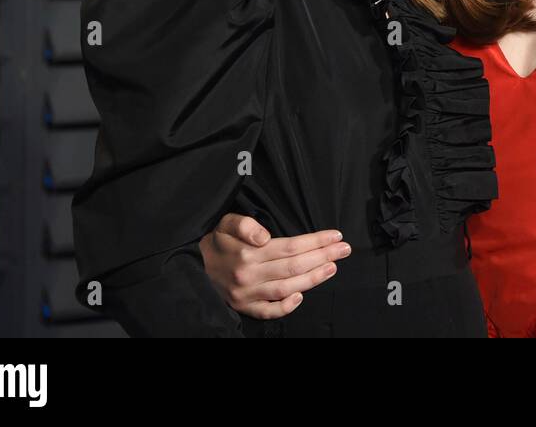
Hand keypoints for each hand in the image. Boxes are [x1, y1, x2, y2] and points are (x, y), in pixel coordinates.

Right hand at [199, 213, 351, 318]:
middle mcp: (249, 275)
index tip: (336, 236)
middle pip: (294, 267)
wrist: (190, 265)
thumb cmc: (215, 242)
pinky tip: (302, 296)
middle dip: (323, 257)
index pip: (291, 246)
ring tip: (332, 267)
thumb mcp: (225, 223)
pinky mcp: (243, 307)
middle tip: (344, 250)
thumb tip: (264, 236)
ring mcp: (247, 294)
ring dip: (313, 279)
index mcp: (247, 253)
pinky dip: (286, 307)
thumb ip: (244, 224)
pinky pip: (268, 311)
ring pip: (286, 289)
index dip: (316, 241)